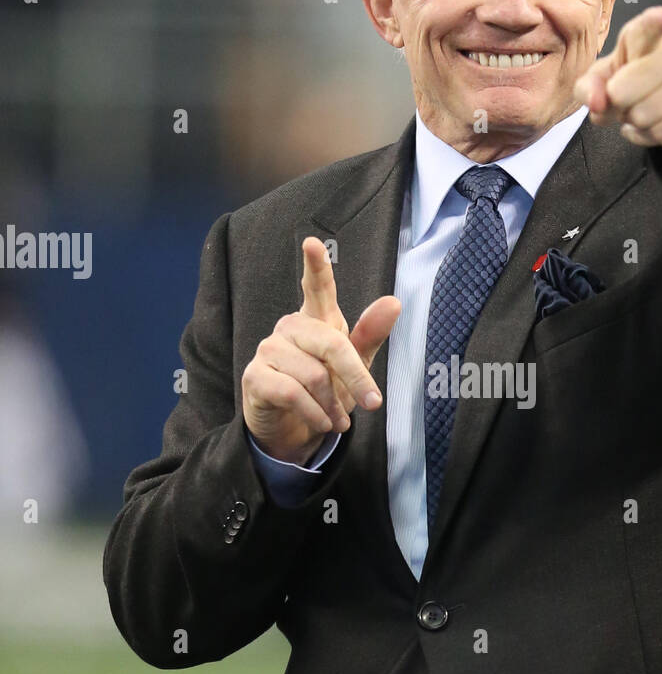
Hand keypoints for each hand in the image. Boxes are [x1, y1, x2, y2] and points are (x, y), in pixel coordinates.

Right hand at [242, 237, 400, 464]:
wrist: (293, 431)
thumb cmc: (326, 392)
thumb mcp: (355, 366)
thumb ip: (371, 336)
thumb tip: (394, 302)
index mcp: (317, 320)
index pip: (317, 288)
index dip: (316, 266)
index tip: (312, 243)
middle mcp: (290, 328)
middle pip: (332, 345)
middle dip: (356, 378)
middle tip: (373, 404)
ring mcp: (268, 350)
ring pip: (314, 375)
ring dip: (333, 406)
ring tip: (338, 420)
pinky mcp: (254, 376)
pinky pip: (292, 393)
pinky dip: (314, 414)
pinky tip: (320, 424)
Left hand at [574, 5, 661, 162]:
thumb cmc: (630, 82)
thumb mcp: (601, 79)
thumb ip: (587, 87)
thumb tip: (597, 103)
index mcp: (645, 35)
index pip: (651, 26)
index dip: (658, 21)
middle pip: (622, 92)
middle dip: (615, 105)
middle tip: (626, 99)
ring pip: (641, 117)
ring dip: (633, 122)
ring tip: (641, 110)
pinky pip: (659, 133)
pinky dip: (645, 136)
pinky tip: (650, 124)